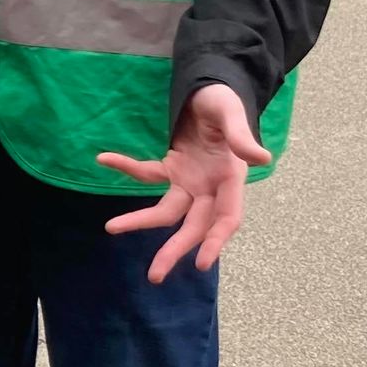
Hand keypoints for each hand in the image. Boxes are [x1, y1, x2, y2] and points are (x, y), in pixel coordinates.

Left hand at [97, 83, 271, 283]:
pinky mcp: (172, 168)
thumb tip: (261, 158)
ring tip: (111, 228)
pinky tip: (105, 158)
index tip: (202, 263)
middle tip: (155, 276)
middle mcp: (210, 187)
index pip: (226, 218)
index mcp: (231, 179)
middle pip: (193, 226)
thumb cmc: (223, 101)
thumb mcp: (231, 112)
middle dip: (176, 250)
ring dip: (141, 220)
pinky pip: (147, 173)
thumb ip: (241, 136)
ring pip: (167, 210)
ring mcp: (189, 180)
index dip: (216, 241)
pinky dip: (127, 166)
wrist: (208, 90)